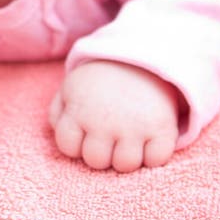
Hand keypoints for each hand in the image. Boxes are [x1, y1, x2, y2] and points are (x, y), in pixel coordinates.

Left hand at [49, 60, 180, 172]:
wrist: (143, 55)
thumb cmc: (103, 79)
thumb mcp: (73, 87)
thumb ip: (58, 112)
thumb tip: (59, 133)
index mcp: (79, 110)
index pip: (68, 147)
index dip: (77, 143)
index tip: (87, 131)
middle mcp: (104, 120)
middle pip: (96, 161)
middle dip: (102, 152)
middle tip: (110, 136)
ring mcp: (133, 125)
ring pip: (125, 165)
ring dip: (127, 156)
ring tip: (129, 139)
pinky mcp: (161, 127)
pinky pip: (157, 159)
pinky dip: (155, 154)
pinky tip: (150, 139)